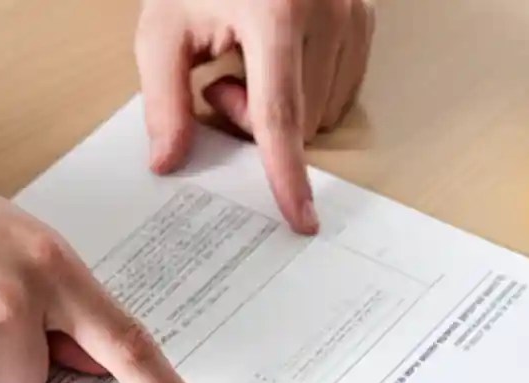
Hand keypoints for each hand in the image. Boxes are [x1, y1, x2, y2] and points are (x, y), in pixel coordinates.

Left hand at [136, 0, 375, 233]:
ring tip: (250, 59)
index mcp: (274, 12)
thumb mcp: (163, 28)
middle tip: (222, 79)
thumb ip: (162, 100)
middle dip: (255, 117)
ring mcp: (353, 11)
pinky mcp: (366, 17)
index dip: (287, 175)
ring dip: (286, 104)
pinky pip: (343, 87)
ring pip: (325, 110)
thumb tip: (168, 163)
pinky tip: (280, 53)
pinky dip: (310, 86)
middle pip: (301, 119)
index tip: (300, 217)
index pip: (280, 116)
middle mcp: (326, 10)